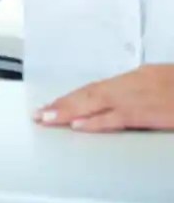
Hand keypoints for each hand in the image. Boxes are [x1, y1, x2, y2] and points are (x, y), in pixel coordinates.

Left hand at [34, 65, 173, 131]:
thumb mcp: (164, 85)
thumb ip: (144, 92)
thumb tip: (126, 104)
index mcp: (140, 77)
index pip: (99, 88)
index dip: (74, 97)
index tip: (54, 105)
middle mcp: (136, 82)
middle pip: (92, 93)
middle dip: (64, 104)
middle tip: (40, 114)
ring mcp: (144, 95)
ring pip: (98, 102)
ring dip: (71, 111)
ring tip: (48, 119)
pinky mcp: (154, 111)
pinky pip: (120, 117)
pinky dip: (98, 121)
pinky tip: (80, 125)